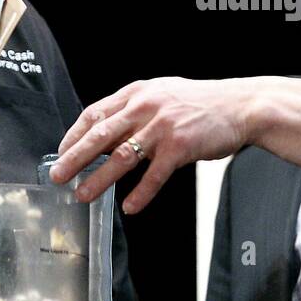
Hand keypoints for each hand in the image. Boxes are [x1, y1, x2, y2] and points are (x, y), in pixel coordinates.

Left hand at [50, 77, 257, 213]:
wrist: (241, 105)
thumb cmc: (202, 103)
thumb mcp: (163, 95)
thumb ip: (135, 110)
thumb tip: (106, 134)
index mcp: (138, 93)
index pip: (95, 113)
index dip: (74, 135)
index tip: (61, 152)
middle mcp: (146, 107)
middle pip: (100, 135)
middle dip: (74, 158)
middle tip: (58, 176)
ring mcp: (162, 127)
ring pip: (121, 157)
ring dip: (99, 179)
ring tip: (83, 194)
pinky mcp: (180, 147)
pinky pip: (154, 175)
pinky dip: (140, 194)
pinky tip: (130, 207)